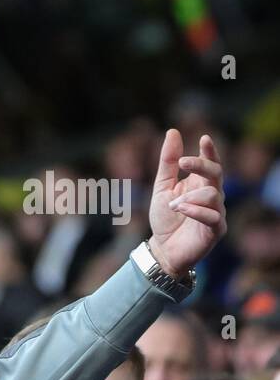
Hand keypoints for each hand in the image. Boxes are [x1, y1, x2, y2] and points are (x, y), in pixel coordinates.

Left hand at [147, 129, 225, 277]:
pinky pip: (212, 216)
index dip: (209, 151)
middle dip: (201, 165)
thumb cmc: (165, 217)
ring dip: (189, 196)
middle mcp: (212, 195)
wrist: (163, 248)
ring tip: (173, 204)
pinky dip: (196, 210)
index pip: (210, 163)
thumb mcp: (162, 187)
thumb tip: (173, 131)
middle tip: (182, 162)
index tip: (204, 139)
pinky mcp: (216, 230)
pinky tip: (181, 209)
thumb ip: (168, 162)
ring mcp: (216, 212)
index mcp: (200, 183)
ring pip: (213, 194)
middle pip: (216, 173)